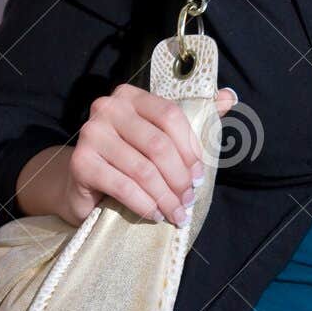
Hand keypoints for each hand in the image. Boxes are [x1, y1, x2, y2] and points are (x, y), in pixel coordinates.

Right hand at [57, 82, 238, 227]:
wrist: (84, 182)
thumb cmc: (130, 157)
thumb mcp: (162, 136)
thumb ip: (197, 115)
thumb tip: (230, 96)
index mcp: (131, 96)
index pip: (170, 115)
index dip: (189, 148)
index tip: (199, 176)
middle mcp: (108, 108)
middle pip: (158, 145)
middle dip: (179, 178)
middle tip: (188, 200)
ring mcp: (91, 134)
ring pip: (143, 169)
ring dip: (165, 197)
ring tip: (176, 213)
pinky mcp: (81, 163)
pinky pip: (123, 186)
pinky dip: (144, 204)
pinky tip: (155, 214)